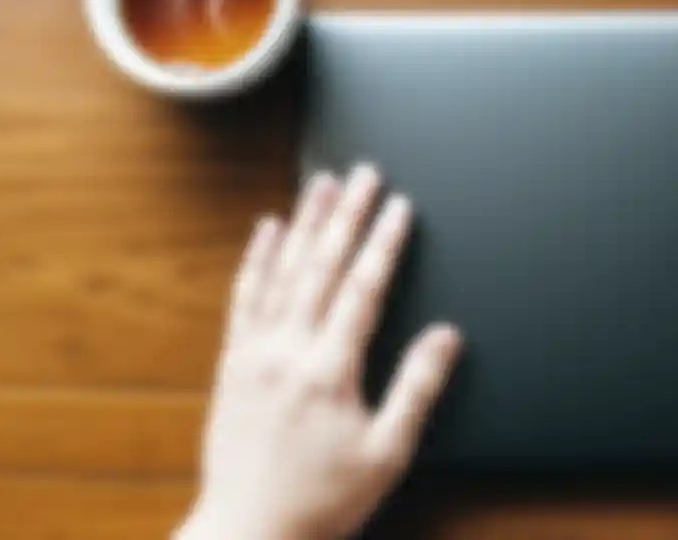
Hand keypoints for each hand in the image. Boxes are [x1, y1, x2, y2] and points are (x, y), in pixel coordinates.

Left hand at [176, 166, 462, 539]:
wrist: (248, 531)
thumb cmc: (322, 500)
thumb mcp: (387, 453)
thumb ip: (418, 389)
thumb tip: (446, 337)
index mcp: (330, 371)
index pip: (363, 289)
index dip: (383, 243)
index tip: (398, 207)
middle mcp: (287, 352)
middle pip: (322, 267)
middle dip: (347, 216)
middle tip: (364, 174)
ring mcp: (254, 354)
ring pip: (282, 272)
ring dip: (304, 223)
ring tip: (322, 183)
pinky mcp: (232, 364)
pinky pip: (244, 298)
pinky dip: (256, 260)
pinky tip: (266, 229)